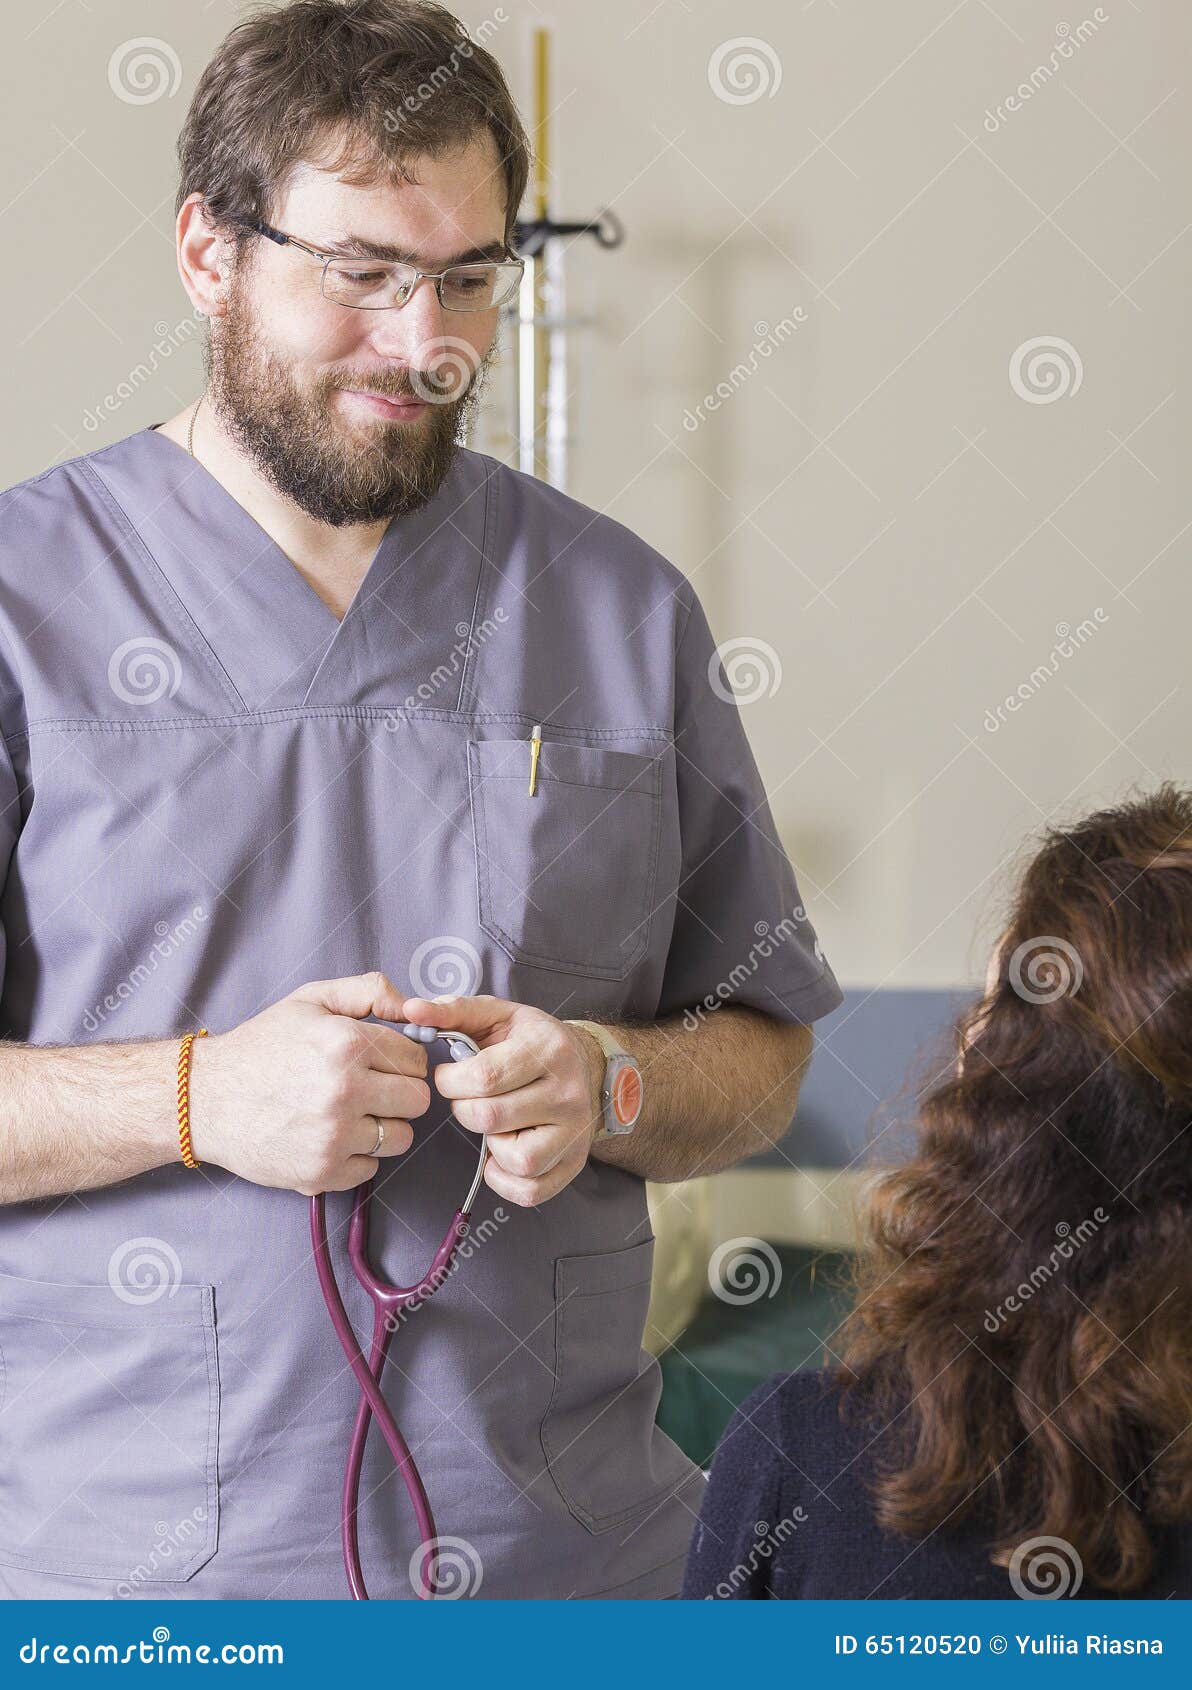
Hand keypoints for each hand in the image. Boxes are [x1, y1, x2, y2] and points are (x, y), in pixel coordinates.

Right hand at [188, 972, 431, 1195]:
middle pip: (417, 1100)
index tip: (382, 1063)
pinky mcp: (321, 1172)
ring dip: (382, 1126)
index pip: (416, 1059)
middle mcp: (344, 1091)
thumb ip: (369, 991)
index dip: (402, 1059)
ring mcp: (333, 1136)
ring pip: (400, 1137)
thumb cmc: (261, 1047)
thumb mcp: (310, 1000)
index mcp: (347, 1044)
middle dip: (399, 1092)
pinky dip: (355, 1156)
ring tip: (350, 1113)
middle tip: (370, 1089)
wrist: (205, 1098)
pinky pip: (370, 1167)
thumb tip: (413, 1006)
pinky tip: (330, 1137)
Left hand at [401, 993, 604, 1207]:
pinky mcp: (574, 1164)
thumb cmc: (530, 1041)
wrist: (585, 1064)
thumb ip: (451, 1011)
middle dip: (464, 1109)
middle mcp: (568, 1092)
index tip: (450, 1075)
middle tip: (469, 1098)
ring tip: (493, 1123)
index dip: (450, 1081)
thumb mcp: (496, 1015)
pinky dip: (505, 1178)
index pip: (484, 1077)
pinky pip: (531, 1189)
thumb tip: (410, 1010)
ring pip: (515, 1159)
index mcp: (548, 1049)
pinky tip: (501, 1151)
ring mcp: (574, 1132)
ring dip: (489, 1145)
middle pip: (491, 1118)